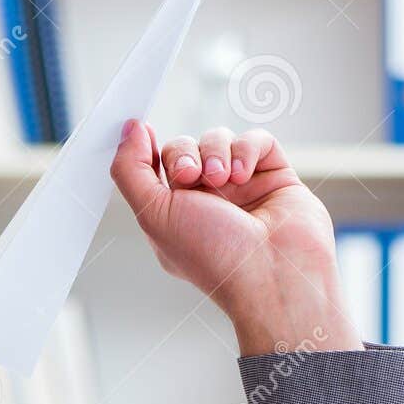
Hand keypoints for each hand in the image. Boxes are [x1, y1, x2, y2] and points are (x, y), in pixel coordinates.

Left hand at [110, 120, 361, 356]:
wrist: (271, 274)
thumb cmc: (213, 257)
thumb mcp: (152, 215)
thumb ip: (131, 171)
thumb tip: (129, 130)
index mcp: (173, 214)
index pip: (154, 166)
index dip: (148, 150)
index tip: (145, 135)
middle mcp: (205, 201)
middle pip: (184, 147)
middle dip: (183, 154)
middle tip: (190, 177)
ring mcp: (240, 188)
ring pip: (219, 139)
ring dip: (215, 152)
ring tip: (222, 179)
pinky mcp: (274, 177)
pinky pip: (256, 140)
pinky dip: (246, 149)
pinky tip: (244, 174)